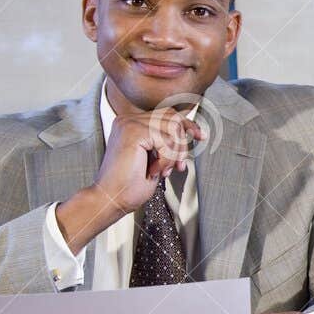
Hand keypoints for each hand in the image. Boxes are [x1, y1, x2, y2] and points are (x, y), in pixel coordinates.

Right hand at [54, 105, 203, 251]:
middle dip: (182, 143)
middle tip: (179, 166)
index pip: (167, 114)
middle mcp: (128, 119)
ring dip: (174, 154)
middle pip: (173, 118)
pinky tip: (154, 172)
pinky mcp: (133, 132)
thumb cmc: (130, 185)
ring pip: (173, 128)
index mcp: (131, 124)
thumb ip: (165, 143)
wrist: (112, 199)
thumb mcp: (155, 159)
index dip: (187, 124)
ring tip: (163, 171)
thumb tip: (186, 131)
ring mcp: (129, 123)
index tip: (201, 136)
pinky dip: (166, 160)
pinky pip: (166, 141)